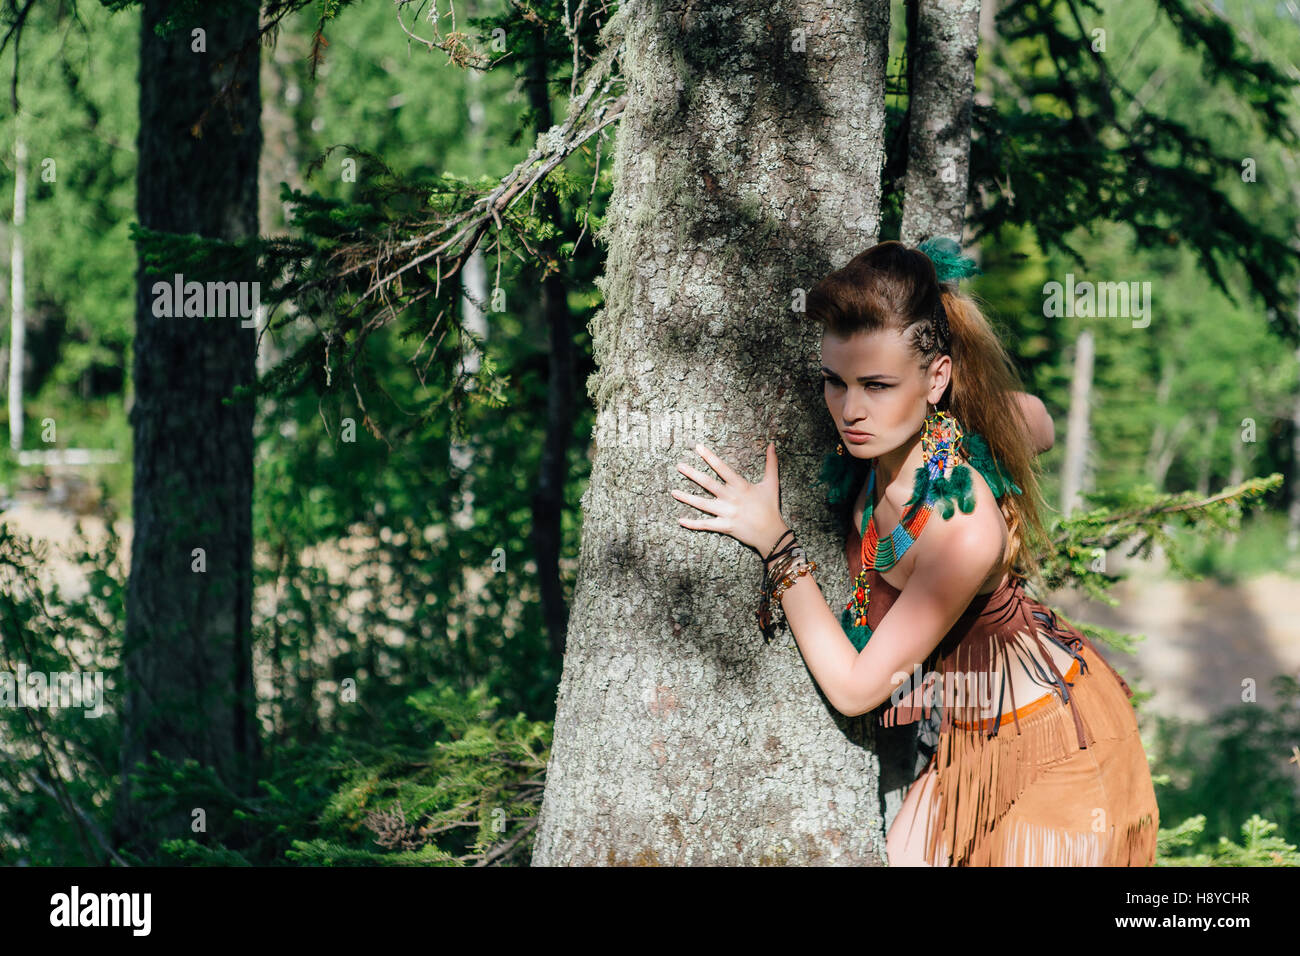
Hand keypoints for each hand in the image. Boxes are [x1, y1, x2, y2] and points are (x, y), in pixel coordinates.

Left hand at [672, 442, 788, 555]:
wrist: (772, 533)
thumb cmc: (771, 506)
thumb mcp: (772, 483)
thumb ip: (771, 463)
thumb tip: (772, 444)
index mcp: (741, 486)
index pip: (722, 468)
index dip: (710, 457)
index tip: (698, 448)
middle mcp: (731, 498)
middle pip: (708, 484)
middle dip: (692, 474)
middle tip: (679, 465)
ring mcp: (726, 513)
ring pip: (702, 504)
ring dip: (686, 498)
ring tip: (673, 492)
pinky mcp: (724, 526)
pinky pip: (706, 525)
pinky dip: (692, 524)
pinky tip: (680, 520)